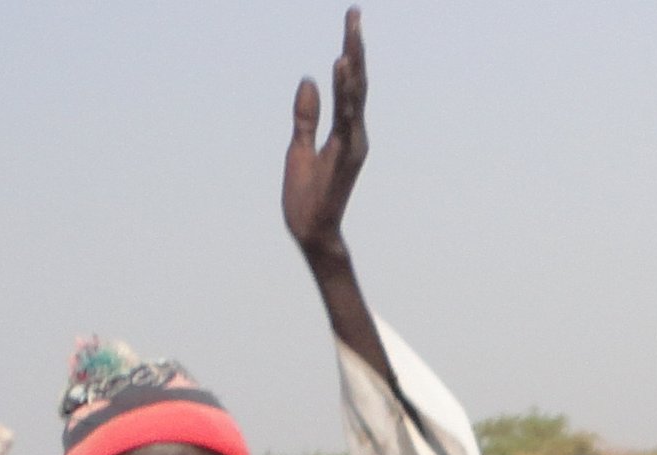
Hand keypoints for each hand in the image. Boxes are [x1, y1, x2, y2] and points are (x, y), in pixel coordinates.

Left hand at [284, 9, 368, 259]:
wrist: (310, 231)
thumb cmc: (307, 196)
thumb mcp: (299, 146)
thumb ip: (306, 115)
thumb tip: (308, 80)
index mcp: (343, 131)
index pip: (348, 85)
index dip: (350, 52)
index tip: (351, 21)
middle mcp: (354, 133)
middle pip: (356, 83)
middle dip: (355, 47)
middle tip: (354, 13)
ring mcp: (352, 144)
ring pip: (355, 96)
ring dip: (354, 63)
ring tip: (351, 32)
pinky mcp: (346, 155)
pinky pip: (346, 117)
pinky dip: (346, 91)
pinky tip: (342, 67)